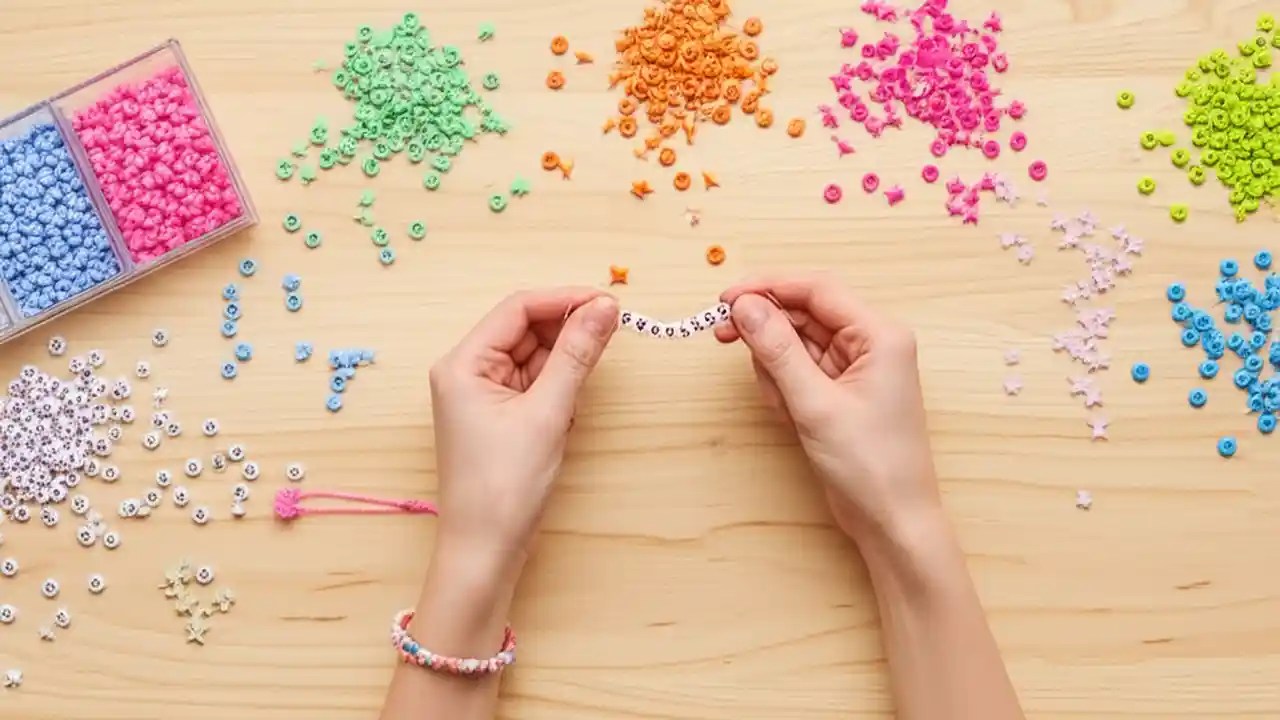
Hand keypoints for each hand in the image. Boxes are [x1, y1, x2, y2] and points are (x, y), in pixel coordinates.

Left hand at [429, 288, 618, 574]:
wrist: (485, 551)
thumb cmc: (503, 487)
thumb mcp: (548, 413)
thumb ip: (577, 355)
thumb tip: (605, 307)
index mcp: (463, 364)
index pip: (518, 309)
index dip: (565, 299)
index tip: (609, 301)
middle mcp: (467, 372)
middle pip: (526, 328)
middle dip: (569, 327)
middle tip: (615, 328)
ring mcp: (484, 395)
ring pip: (535, 356)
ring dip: (567, 360)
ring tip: (591, 376)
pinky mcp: (500, 417)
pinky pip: (535, 383)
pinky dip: (559, 386)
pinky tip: (571, 406)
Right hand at [715, 274, 941, 550]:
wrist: (893, 521)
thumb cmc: (872, 466)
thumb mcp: (815, 405)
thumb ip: (777, 351)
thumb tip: (745, 306)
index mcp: (880, 334)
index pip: (816, 289)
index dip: (767, 287)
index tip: (725, 299)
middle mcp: (871, 343)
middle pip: (803, 312)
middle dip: (764, 326)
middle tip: (722, 336)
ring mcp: (855, 367)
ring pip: (796, 342)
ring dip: (774, 366)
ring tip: (782, 406)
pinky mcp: (840, 390)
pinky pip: (799, 369)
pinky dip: (783, 385)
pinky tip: (788, 415)